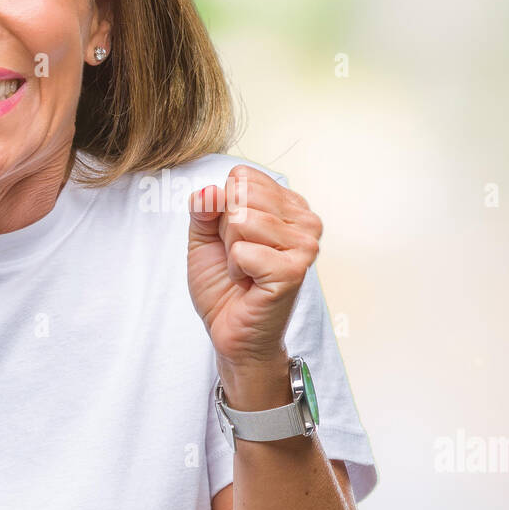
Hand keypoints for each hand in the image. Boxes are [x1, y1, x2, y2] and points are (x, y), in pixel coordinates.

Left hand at [187, 165, 322, 376]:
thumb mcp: (204, 236)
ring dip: (231, 252)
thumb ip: (204, 208)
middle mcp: (305, 220)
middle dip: (225, 229)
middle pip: (240, 195)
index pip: (242, 177)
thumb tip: (209, 191)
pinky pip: (243, 251)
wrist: (231, 332)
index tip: (235, 239)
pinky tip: (250, 284)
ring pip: (241, 221)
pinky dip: (236, 270)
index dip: (223, 208)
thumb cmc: (224, 285)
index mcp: (289, 205)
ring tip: (245, 271)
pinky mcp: (294, 269)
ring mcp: (305, 244)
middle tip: (240, 258)